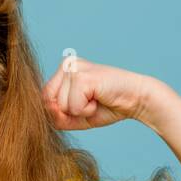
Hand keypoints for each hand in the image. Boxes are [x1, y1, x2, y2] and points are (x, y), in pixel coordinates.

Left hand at [42, 56, 162, 129]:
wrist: (135, 100)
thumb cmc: (106, 106)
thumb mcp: (74, 116)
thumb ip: (56, 116)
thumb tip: (48, 107)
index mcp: (63, 70)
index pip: (44, 99)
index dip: (62, 111)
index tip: (84, 102)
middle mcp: (66, 64)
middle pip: (50, 103)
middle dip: (71, 111)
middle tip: (93, 101)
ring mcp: (74, 69)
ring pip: (61, 106)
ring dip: (81, 111)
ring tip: (97, 98)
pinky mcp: (82, 77)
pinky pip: (73, 107)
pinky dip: (87, 110)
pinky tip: (99, 98)